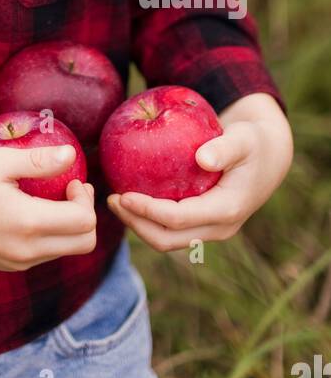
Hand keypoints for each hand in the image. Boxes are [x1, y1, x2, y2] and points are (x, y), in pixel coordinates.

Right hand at [0, 146, 96, 270]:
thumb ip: (39, 160)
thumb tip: (72, 155)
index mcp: (27, 223)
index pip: (83, 221)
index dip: (84, 198)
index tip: (70, 179)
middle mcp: (26, 251)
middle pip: (84, 243)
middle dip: (84, 215)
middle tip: (69, 189)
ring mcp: (17, 263)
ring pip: (66, 250)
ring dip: (68, 226)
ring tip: (50, 198)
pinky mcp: (9, 266)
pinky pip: (46, 255)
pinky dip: (51, 235)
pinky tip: (32, 213)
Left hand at [106, 93, 292, 251]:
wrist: (268, 156)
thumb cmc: (253, 142)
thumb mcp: (243, 138)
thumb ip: (225, 148)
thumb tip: (202, 159)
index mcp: (227, 210)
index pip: (178, 219)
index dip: (147, 211)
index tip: (122, 195)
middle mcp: (219, 228)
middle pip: (168, 239)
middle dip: (136, 224)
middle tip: (110, 200)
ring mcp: (211, 230)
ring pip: (167, 239)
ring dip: (139, 225)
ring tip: (115, 201)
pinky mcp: (203, 223)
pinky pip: (171, 228)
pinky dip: (148, 219)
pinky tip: (131, 197)